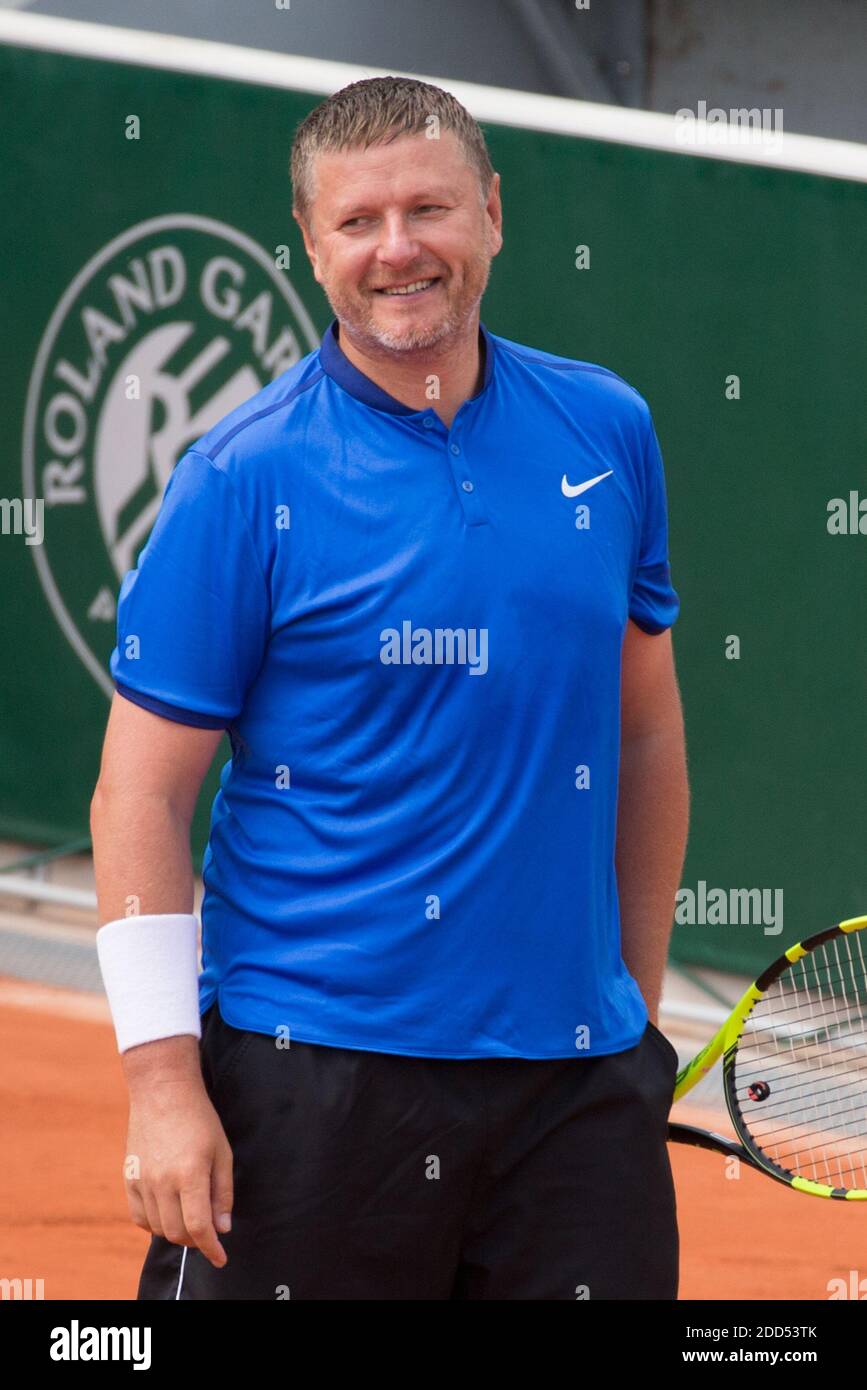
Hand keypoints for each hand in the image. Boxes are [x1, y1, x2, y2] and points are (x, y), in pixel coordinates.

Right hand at [124, 1069, 232, 1268]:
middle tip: (208, 1232)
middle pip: (177, 1232)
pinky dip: (154, 1223)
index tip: (221, 1258)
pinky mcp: (130, 1177)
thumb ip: (223, 1192)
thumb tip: (223, 1228)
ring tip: (190, 1218)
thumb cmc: (200, 1118)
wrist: (163, 1091)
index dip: (212, 1248)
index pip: (199, 1227)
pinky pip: (139, 1216)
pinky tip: (168, 1213)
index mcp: (190, 1173)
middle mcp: (163, 1181)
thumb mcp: (222, 1152)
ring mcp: (142, 1180)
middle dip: (196, 1240)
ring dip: (176, 1231)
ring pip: (158, 1227)